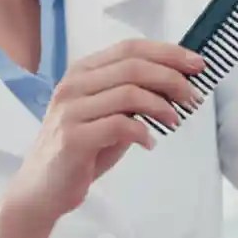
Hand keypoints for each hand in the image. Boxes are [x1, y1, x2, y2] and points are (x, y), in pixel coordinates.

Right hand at [2, 39, 205, 227]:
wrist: (41, 189)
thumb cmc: (80, 151)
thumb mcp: (106, 115)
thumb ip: (132, 97)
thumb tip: (177, 83)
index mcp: (82, 72)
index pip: (130, 48)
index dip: (167, 53)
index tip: (196, 63)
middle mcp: (73, 85)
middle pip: (133, 66)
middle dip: (172, 78)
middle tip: (193, 95)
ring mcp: (71, 111)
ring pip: (129, 93)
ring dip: (162, 105)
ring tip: (175, 120)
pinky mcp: (73, 139)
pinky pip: (119, 125)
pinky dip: (142, 132)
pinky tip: (149, 142)